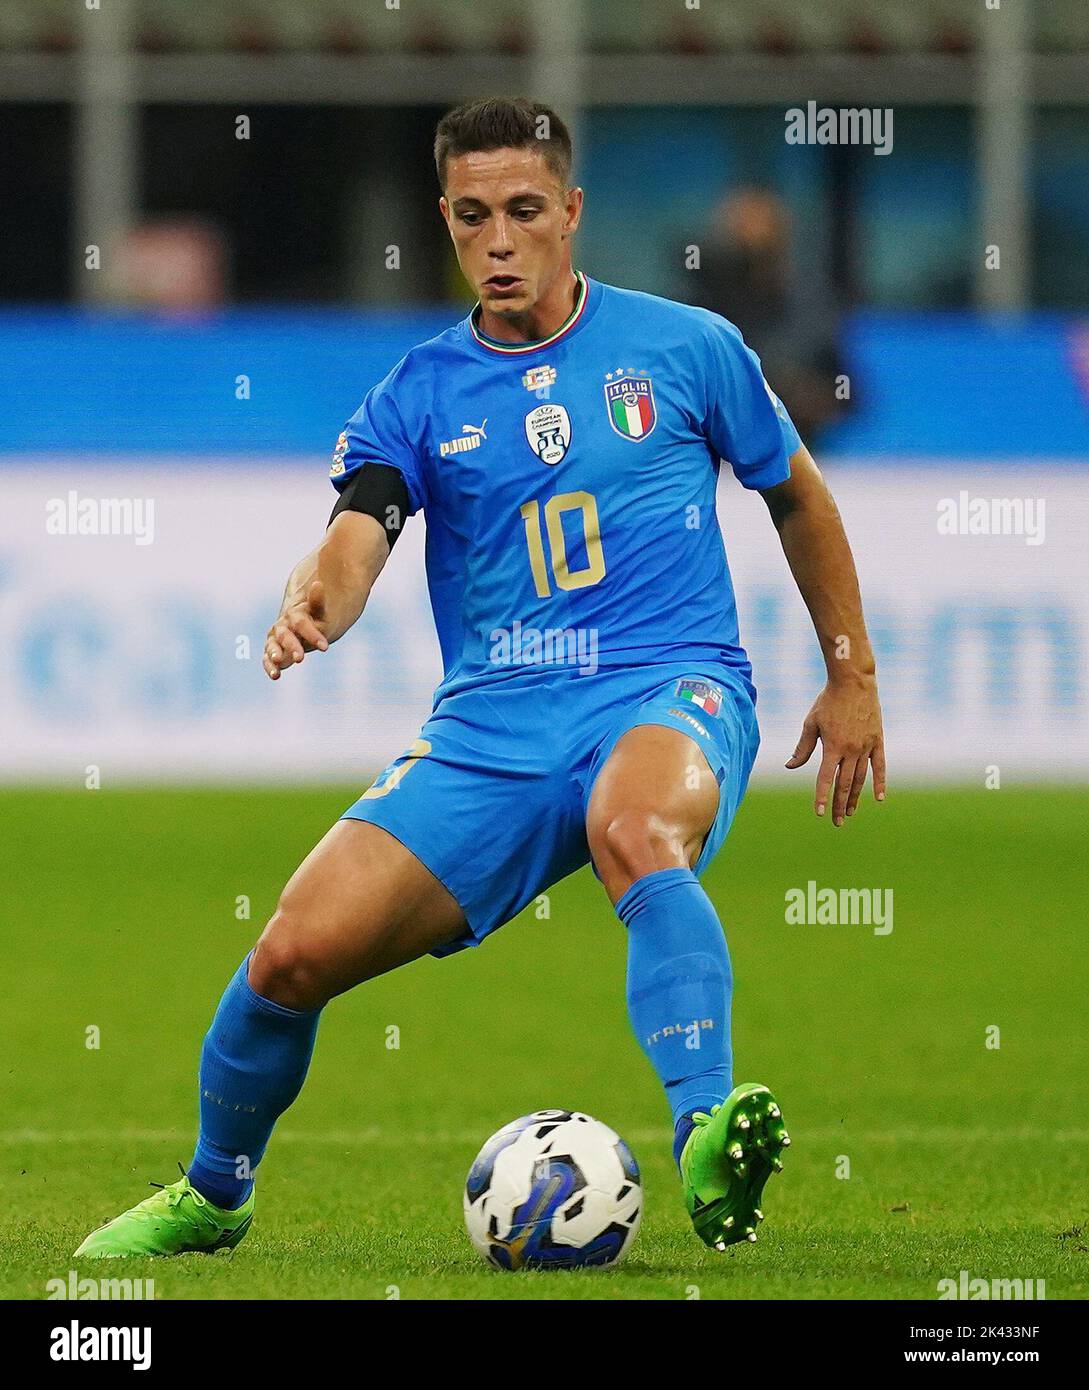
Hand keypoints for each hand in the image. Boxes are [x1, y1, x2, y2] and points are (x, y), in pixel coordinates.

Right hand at [263, 579, 329, 679]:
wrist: (304, 620)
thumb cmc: (315, 615)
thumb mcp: (320, 610)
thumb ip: (318, 601)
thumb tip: (318, 584)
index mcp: (295, 614)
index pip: (302, 624)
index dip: (312, 635)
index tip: (325, 647)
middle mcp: (282, 626)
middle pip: (285, 635)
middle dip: (292, 646)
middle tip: (300, 658)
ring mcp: (276, 638)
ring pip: (273, 646)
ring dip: (275, 655)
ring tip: (278, 667)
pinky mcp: (274, 650)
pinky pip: (268, 658)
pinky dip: (270, 666)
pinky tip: (275, 676)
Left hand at [786, 676, 885, 825]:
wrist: (853, 682)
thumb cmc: (828, 701)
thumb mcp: (811, 723)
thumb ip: (803, 748)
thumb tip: (791, 766)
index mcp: (832, 747)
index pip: (825, 779)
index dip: (822, 797)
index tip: (819, 813)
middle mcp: (851, 750)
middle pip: (844, 784)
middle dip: (840, 805)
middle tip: (837, 822)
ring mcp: (867, 747)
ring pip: (861, 779)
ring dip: (855, 798)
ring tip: (851, 812)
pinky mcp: (878, 741)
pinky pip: (880, 766)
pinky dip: (879, 782)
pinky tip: (878, 798)